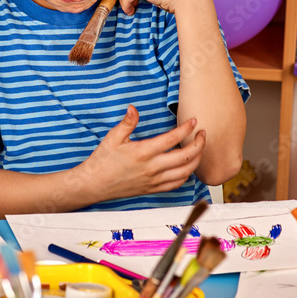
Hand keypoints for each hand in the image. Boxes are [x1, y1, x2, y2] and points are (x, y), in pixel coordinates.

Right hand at [82, 105, 205, 198]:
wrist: (94, 184)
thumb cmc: (102, 161)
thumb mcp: (112, 137)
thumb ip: (127, 122)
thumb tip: (134, 108)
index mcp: (143, 152)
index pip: (172, 139)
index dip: (186, 129)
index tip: (193, 121)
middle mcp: (152, 168)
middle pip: (186, 157)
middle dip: (199, 144)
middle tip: (202, 134)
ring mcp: (154, 180)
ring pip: (186, 172)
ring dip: (197, 159)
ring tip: (199, 149)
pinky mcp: (153, 189)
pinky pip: (176, 184)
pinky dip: (186, 175)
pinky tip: (187, 167)